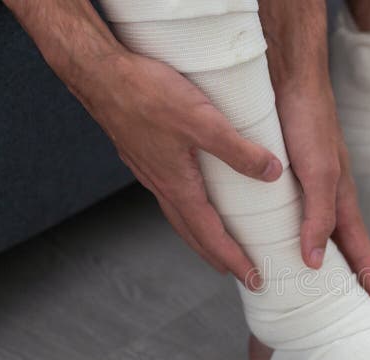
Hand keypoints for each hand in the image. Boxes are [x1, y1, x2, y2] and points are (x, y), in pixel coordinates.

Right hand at [82, 51, 282, 283]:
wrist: (98, 70)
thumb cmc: (145, 93)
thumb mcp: (204, 122)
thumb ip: (239, 150)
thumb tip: (272, 173)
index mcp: (178, 186)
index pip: (211, 236)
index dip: (235, 260)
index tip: (254, 279)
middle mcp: (161, 184)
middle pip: (193, 233)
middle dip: (217, 255)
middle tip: (238, 271)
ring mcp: (150, 169)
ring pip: (179, 213)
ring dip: (201, 232)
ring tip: (218, 240)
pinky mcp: (143, 152)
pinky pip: (170, 192)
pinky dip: (188, 206)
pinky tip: (193, 193)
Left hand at [276, 85, 369, 313]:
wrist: (288, 80)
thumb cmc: (309, 122)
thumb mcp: (318, 173)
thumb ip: (317, 216)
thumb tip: (312, 262)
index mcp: (343, 202)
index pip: (362, 255)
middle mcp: (328, 200)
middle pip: (345, 251)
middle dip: (354, 283)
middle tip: (355, 313)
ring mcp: (310, 190)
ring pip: (319, 236)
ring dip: (322, 264)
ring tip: (317, 292)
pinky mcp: (289, 181)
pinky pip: (294, 219)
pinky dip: (293, 239)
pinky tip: (280, 246)